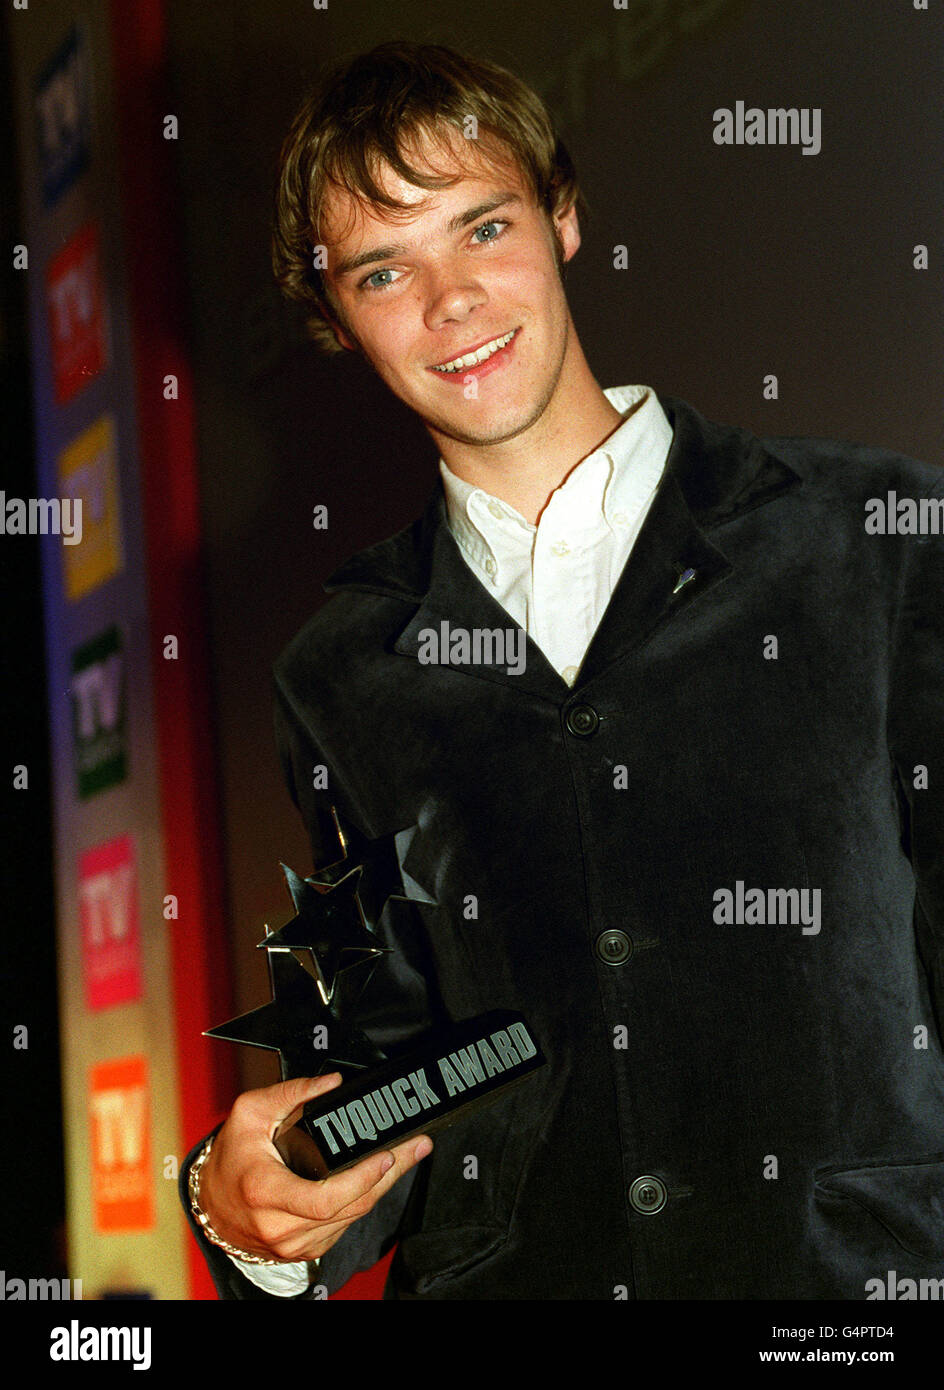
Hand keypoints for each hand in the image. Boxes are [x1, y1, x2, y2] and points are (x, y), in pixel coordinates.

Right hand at [196, 1072, 431, 1261]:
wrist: (212, 1204)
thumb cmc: (231, 1158)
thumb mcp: (250, 1113)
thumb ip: (292, 1093)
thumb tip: (332, 1083)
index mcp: (265, 1191)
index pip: (324, 1198)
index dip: (362, 1179)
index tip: (386, 1155)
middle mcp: (280, 1225)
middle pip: (350, 1207)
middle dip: (391, 1175)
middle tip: (417, 1147)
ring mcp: (293, 1243)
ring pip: (352, 1219)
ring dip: (383, 1188)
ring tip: (407, 1156)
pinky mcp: (304, 1250)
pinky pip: (343, 1226)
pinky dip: (363, 1201)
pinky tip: (379, 1178)